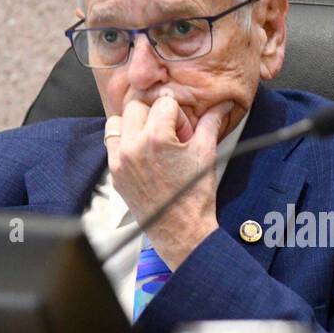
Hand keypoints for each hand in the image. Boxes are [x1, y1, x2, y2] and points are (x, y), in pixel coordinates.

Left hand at [106, 91, 232, 268]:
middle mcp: (133, 147)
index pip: (163, 103)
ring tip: (152, 141)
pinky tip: (145, 156)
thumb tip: (220, 106)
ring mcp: (120, 161)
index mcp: (157, 139)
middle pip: (136, 106)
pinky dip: (126, 144)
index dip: (177, 114)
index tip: (183, 131)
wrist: (181, 229)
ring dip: (134, 126)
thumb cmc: (194, 197)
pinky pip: (112, 145)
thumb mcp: (206, 153)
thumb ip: (211, 123)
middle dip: (154, 115)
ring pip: (118, 122)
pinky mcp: (115, 174)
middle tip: (169, 134)